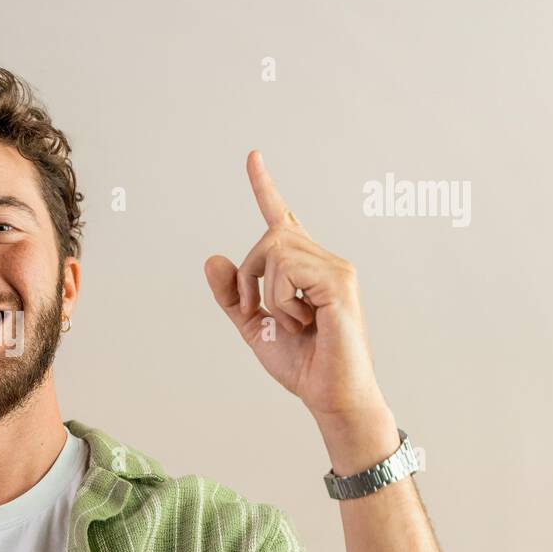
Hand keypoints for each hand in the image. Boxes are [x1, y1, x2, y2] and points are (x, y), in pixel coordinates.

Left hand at [203, 151, 385, 421]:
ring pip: (274, 250)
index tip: (252, 156)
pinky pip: (285, 271)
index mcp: (305, 267)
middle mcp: (325, 259)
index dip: (265, 187)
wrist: (329, 395)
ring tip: (294, 322)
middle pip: (267, 238)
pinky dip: (281, 301)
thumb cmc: (301, 362)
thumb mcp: (254, 325)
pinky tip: (305, 322)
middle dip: (250, 278)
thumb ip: (232, 294)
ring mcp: (336, 267)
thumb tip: (213, 257)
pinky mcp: (339, 282)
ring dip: (267, 293)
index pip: (283, 219)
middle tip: (264, 314)